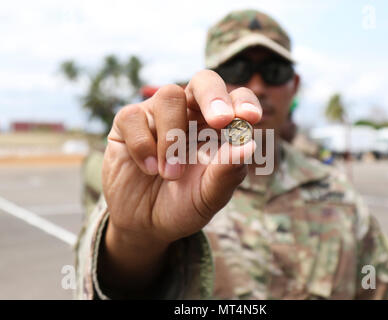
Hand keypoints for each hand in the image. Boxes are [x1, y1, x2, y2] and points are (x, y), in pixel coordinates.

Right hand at [103, 69, 261, 246]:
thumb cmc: (184, 206)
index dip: (244, 101)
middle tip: (220, 120)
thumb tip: (249, 145)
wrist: (145, 226)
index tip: (250, 118)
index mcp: (217, 129)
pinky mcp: (128, 124)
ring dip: (173, 137)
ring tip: (171, 174)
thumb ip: (227, 173)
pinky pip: (133, 116)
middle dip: (213, 96)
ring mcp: (158, 116)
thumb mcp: (209, 197)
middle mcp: (190, 115)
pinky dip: (143, 145)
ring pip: (169, 96)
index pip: (235, 100)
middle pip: (204, 81)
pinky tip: (148, 169)